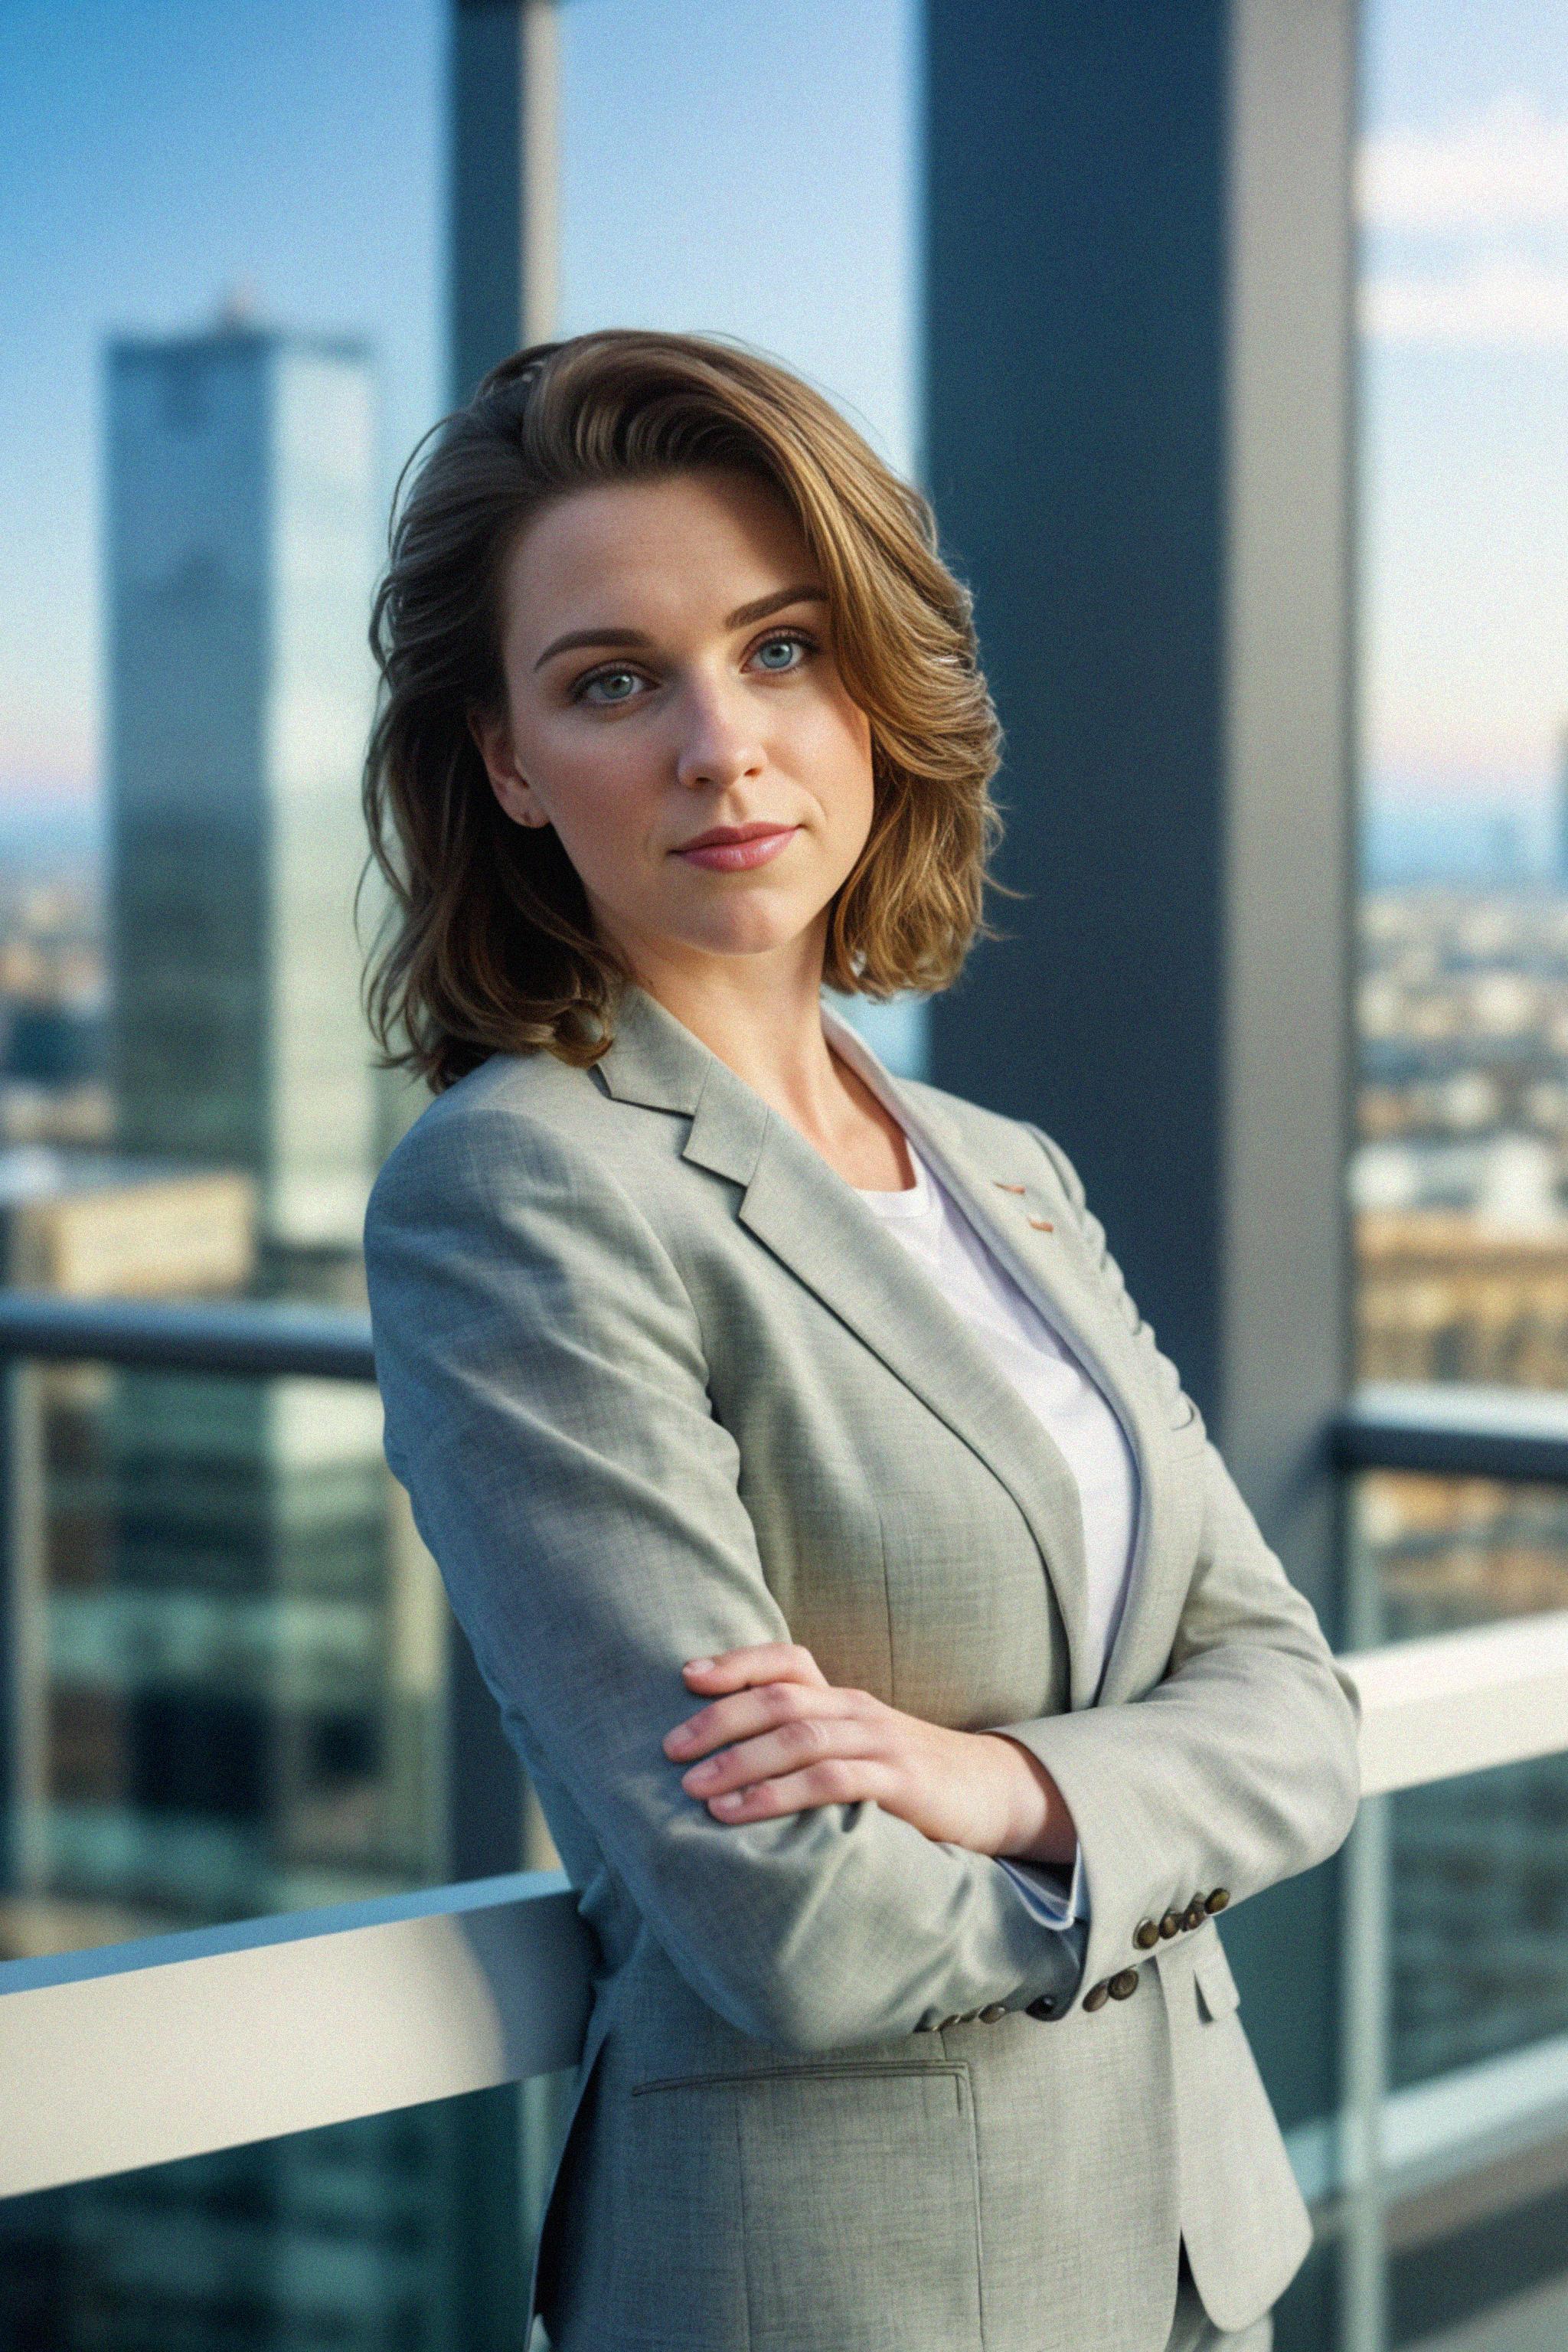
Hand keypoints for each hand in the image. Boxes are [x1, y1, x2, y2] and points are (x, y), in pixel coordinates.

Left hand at [662, 1641, 1076, 1864]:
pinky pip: (831, 1780)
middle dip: (718, 1719)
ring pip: (799, 1736)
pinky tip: (742, 1812)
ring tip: (695, 1787)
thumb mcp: (856, 1750)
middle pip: (778, 1697)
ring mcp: (880, 1742)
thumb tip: (726, 1759)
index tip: (685, 1676)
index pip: (784, 1660)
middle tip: (669, 1749)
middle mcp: (856, 1709)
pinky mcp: (899, 1782)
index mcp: (841, 1697)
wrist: (992, 1795)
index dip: (734, 1662)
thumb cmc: (907, 1778)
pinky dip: (780, 1794)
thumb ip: (808, 1746)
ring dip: (740, 1761)